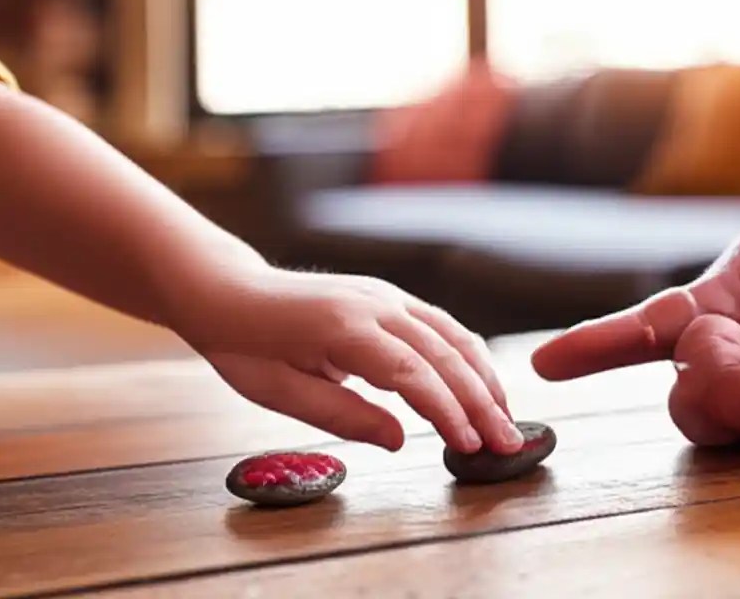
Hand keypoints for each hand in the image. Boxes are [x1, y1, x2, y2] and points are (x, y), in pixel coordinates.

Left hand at [170, 261, 524, 454]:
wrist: (231, 293)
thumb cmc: (246, 347)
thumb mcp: (278, 393)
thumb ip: (341, 416)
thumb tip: (397, 441)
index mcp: (343, 327)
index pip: (412, 374)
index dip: (447, 412)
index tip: (470, 446)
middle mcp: (373, 303)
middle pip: (444, 354)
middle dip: (481, 402)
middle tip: (508, 445)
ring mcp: (385, 294)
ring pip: (452, 335)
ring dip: (484, 378)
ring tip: (506, 419)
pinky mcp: (389, 296)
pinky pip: (440, 325)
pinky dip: (468, 356)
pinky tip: (482, 385)